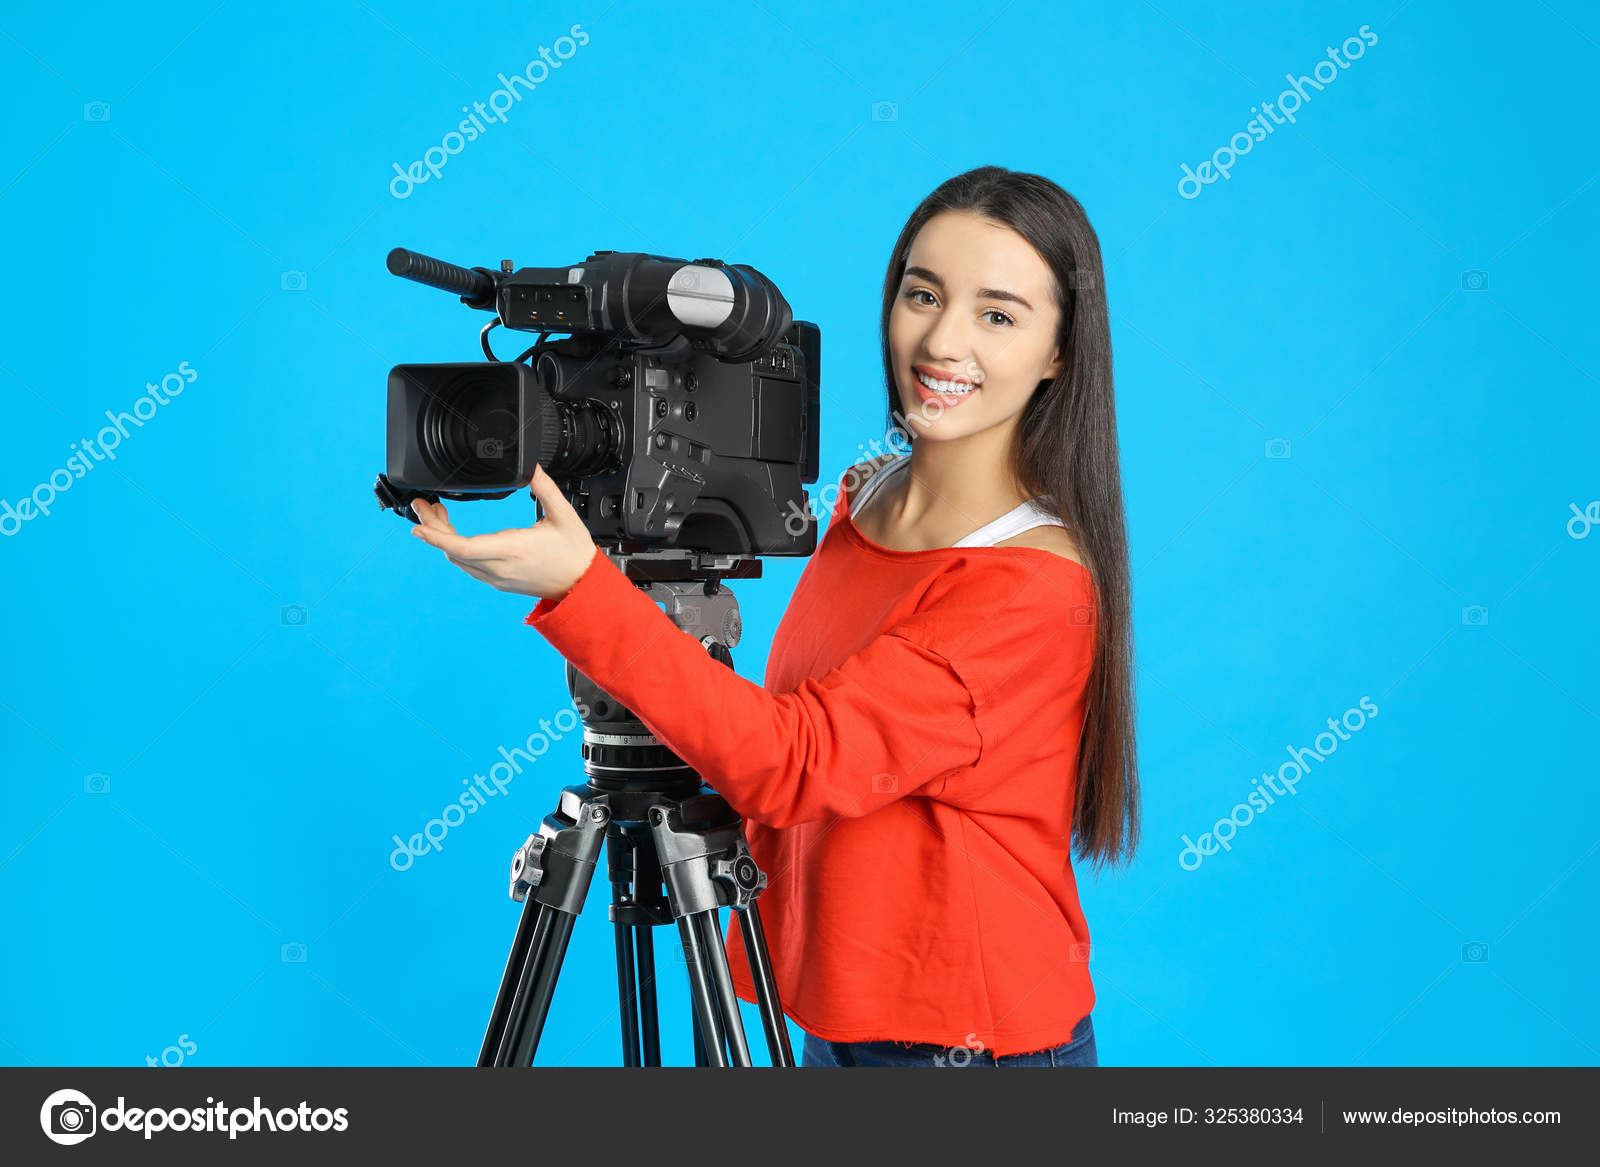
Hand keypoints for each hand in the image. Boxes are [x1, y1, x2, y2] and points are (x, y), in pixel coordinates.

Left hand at [409, 465, 597, 599]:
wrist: (581, 586)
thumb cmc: (575, 553)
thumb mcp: (563, 515)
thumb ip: (545, 487)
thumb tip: (530, 466)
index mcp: (512, 549)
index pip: (462, 546)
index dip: (435, 536)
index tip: (417, 524)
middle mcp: (500, 568)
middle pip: (452, 551)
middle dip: (431, 527)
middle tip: (421, 505)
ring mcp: (497, 577)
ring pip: (457, 560)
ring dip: (442, 538)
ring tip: (435, 514)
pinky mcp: (498, 581)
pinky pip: (468, 566)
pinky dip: (454, 549)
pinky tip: (454, 534)